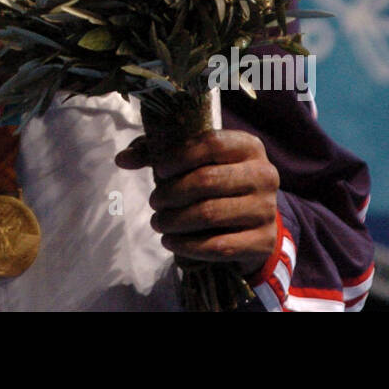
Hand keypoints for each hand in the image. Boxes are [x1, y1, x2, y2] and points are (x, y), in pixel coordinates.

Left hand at [114, 129, 278, 277]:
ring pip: (210, 213)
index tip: (160, 171)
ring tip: (159, 222)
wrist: (252, 222)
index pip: (211, 143)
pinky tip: (171, 242)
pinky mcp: (263, 241)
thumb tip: (122, 159)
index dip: (179, 156)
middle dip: (171, 193)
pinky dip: (188, 246)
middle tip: (154, 202)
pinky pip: (219, 246)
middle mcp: (264, 174)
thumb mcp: (194, 161)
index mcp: (248, 146)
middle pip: (207, 180)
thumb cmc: (217, 182)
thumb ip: (156, 153)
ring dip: (175, 220)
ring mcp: (267, 209)